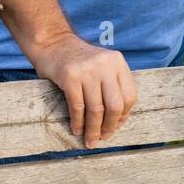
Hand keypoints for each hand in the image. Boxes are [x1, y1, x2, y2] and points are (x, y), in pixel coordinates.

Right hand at [27, 34, 138, 148]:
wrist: (53, 42)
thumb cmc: (79, 60)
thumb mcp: (103, 64)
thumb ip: (112, 84)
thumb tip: (117, 120)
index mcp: (118, 62)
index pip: (129, 95)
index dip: (123, 115)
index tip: (115, 126)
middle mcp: (105, 65)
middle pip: (115, 105)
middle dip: (109, 126)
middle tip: (103, 139)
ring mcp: (87, 70)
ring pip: (96, 109)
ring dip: (93, 130)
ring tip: (90, 140)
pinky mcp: (69, 77)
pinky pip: (77, 107)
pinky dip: (78, 122)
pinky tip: (77, 130)